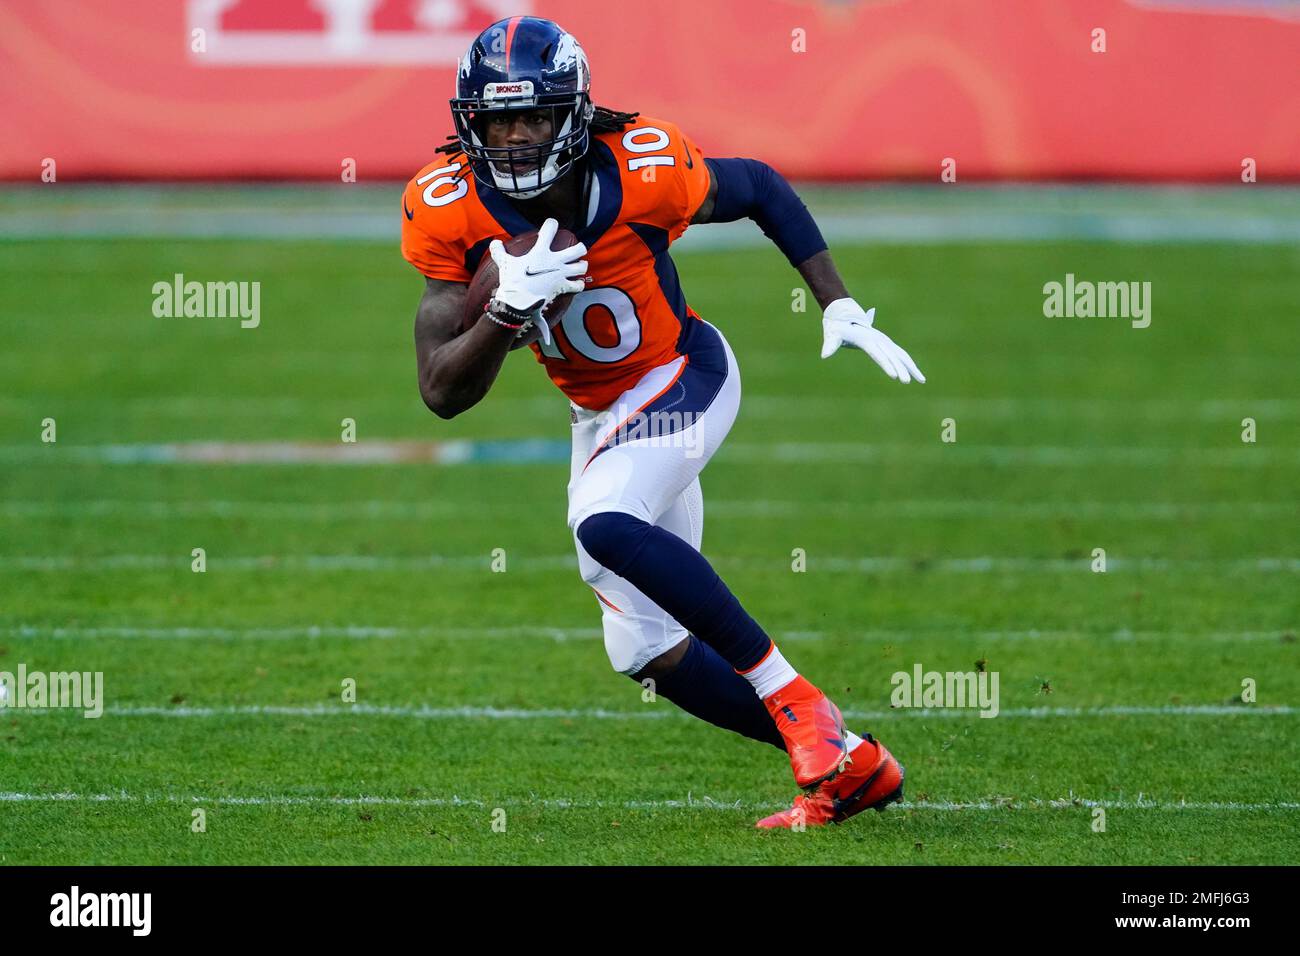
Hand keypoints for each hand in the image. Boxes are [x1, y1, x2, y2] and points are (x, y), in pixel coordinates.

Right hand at [488, 218, 586, 343]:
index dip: (552, 224)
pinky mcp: (563, 286)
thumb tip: (494, 243)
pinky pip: (577, 285)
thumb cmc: (512, 280)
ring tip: (581, 265)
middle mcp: (554, 260)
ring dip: (582, 266)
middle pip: (577, 249)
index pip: (549, 230)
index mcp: (540, 251)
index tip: (553, 223)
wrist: (519, 300)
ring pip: (581, 266)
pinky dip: (579, 284)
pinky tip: (578, 284)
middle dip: (580, 248)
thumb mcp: (504, 263)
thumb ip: (499, 251)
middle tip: (578, 249)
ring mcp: (561, 273)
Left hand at [820, 298, 924, 383]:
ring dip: (911, 367)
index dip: (886, 365)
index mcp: (867, 340)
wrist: (844, 314)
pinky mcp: (886, 344)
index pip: (878, 355)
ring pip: (901, 355)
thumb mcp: (832, 335)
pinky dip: (909, 363)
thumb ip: (830, 345)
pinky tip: (916, 374)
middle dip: (901, 369)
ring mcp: (885, 341)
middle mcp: (879, 340)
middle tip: (906, 382)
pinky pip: (901, 354)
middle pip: (893, 356)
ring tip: (921, 380)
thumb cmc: (837, 327)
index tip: (894, 375)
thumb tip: (824, 355)